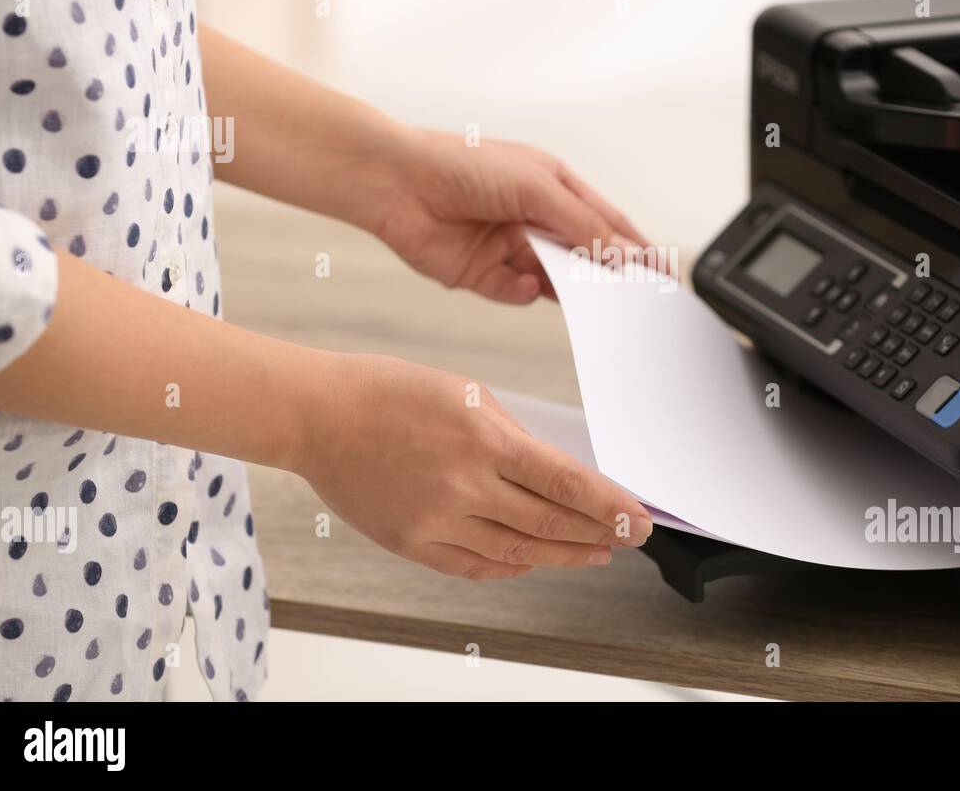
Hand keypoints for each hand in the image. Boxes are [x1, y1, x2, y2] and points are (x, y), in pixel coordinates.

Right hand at [297, 353, 653, 578]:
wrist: (318, 416)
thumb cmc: (391, 393)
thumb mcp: (467, 395)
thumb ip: (513, 438)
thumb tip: (554, 475)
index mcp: (482, 441)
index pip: (565, 485)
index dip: (610, 507)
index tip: (641, 520)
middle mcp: (463, 488)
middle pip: (549, 525)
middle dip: (599, 535)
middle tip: (630, 539)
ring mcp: (436, 522)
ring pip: (517, 554)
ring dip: (563, 556)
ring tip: (594, 552)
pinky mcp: (413, 544)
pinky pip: (475, 567)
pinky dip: (512, 567)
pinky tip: (535, 561)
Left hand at [368, 127, 651, 303]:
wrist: (396, 182)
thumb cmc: (463, 165)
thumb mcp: (538, 188)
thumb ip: (582, 224)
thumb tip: (621, 253)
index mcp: (553, 188)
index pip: (605, 223)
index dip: (634, 247)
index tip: (661, 271)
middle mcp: (533, 219)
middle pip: (581, 255)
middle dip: (604, 274)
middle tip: (630, 296)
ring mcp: (508, 248)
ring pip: (551, 280)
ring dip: (567, 289)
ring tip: (587, 300)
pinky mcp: (481, 274)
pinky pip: (514, 294)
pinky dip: (521, 292)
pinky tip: (520, 282)